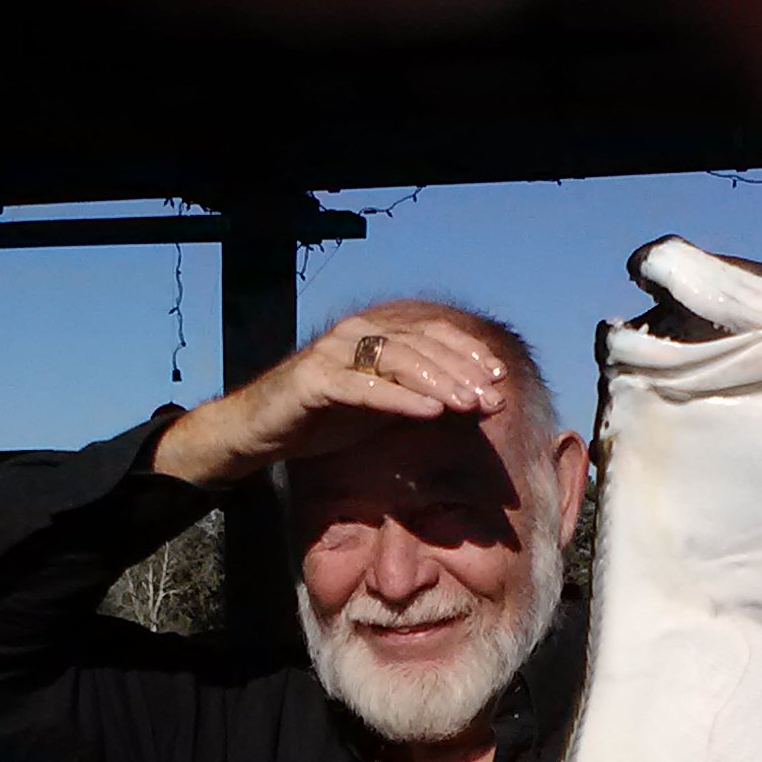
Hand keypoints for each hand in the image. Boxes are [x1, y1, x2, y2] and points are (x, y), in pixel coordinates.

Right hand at [152, 313, 508, 488]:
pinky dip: (402, 399)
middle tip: (492, 399)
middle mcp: (357, 332)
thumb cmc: (324, 417)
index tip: (499, 378)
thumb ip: (420, 395)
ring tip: (469, 405)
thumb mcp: (382, 405)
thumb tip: (476, 400)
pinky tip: (431, 412)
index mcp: (376, 332)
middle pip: (422, 345)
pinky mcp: (316, 379)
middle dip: (462, 372)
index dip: (469, 353)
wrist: (262, 430)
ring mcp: (334, 352)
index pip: (433, 333)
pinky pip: (366, 388)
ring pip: (398, 361)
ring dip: (439, 383)